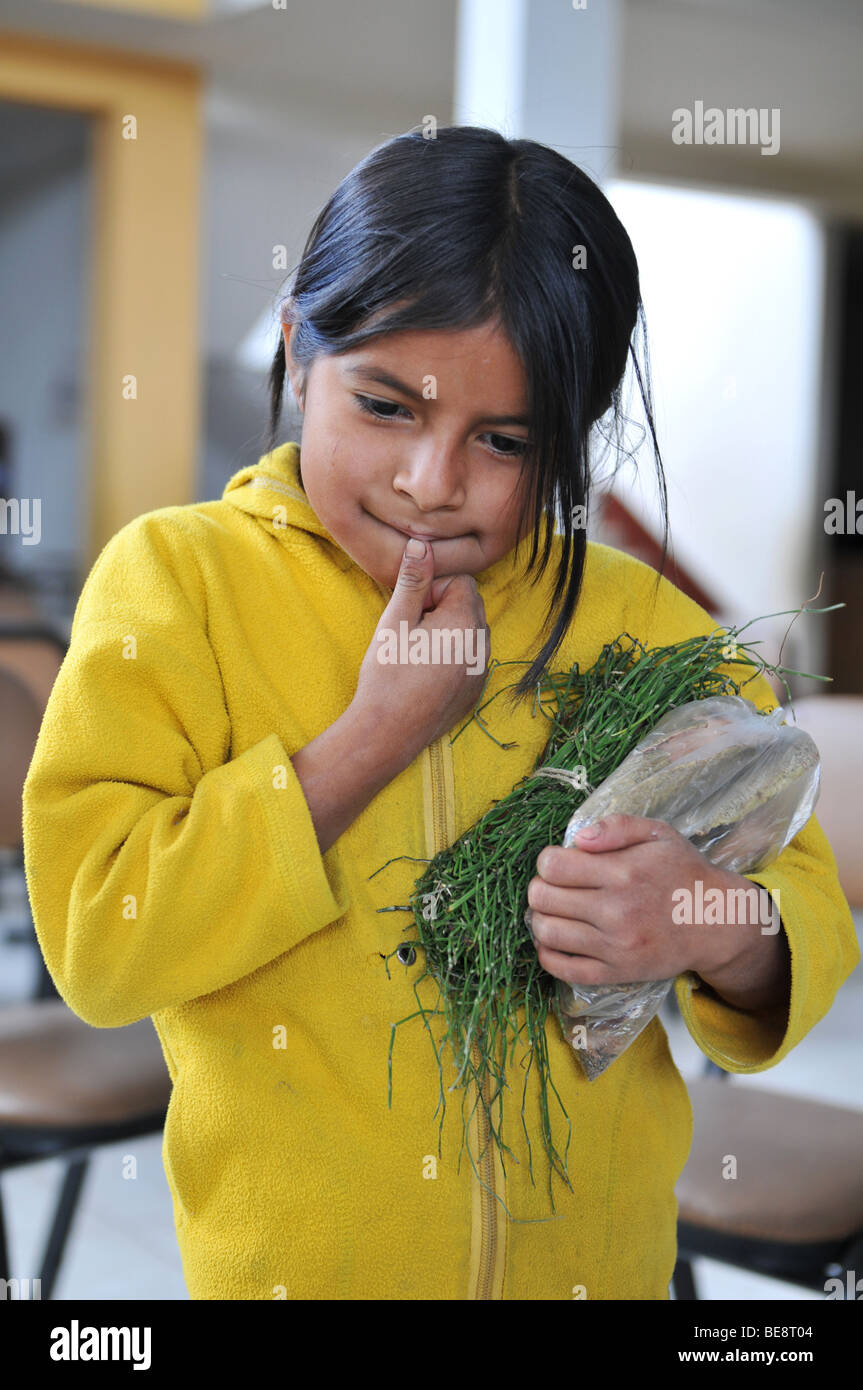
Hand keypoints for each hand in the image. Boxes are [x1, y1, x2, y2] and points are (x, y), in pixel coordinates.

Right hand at [351, 537, 490, 759]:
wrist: (388, 732)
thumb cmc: (387, 674)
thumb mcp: (395, 620)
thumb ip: (412, 579)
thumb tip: (422, 543)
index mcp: (466, 622)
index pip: (460, 582)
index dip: (431, 590)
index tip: (410, 611)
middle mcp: (482, 644)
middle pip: (468, 605)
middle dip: (441, 608)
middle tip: (411, 630)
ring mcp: (481, 670)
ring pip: (469, 632)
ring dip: (446, 632)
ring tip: (416, 652)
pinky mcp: (475, 690)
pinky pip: (469, 659)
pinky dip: (451, 657)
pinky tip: (424, 673)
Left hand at [526, 812, 769, 986]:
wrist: (716, 922)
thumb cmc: (683, 872)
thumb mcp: (658, 834)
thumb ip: (617, 826)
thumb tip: (577, 838)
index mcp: (623, 873)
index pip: (553, 867)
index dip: (548, 861)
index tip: (559, 862)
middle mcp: (616, 912)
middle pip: (543, 899)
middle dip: (540, 888)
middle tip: (554, 886)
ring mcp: (615, 947)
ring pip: (547, 933)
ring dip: (540, 919)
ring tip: (553, 910)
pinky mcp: (616, 973)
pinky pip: (563, 969)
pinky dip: (547, 954)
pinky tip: (555, 940)